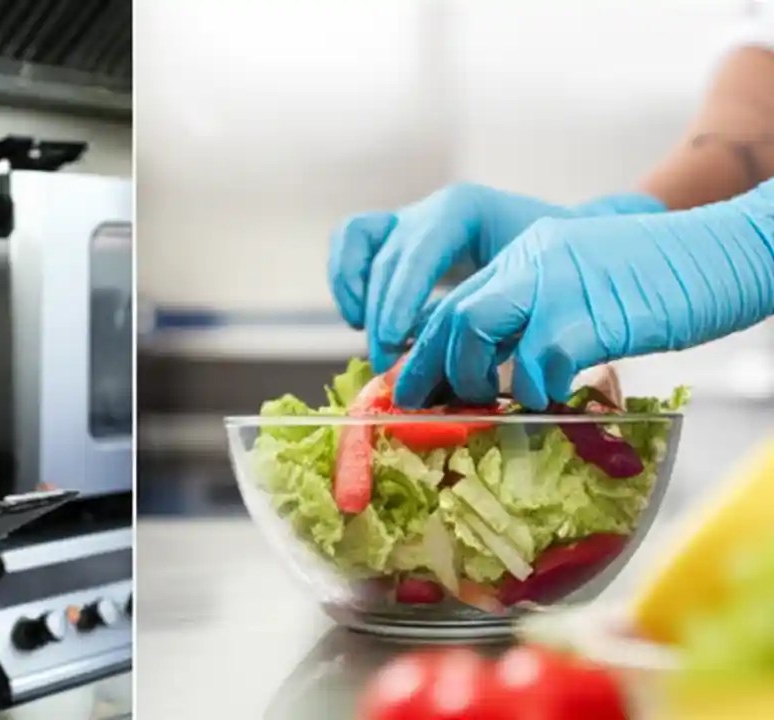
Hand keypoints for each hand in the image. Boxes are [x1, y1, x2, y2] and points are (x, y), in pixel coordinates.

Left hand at [393, 180, 773, 409]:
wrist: (731, 251)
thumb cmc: (668, 279)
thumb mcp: (586, 288)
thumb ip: (542, 316)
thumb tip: (501, 372)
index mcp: (528, 254)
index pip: (455, 300)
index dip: (426, 350)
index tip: (412, 388)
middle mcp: (532, 261)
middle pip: (452, 314)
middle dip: (432, 369)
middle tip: (431, 407)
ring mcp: (559, 284)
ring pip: (474, 326)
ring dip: (475, 375)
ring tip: (496, 401)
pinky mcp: (592, 315)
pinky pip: (537, 361)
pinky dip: (535, 389)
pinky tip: (552, 395)